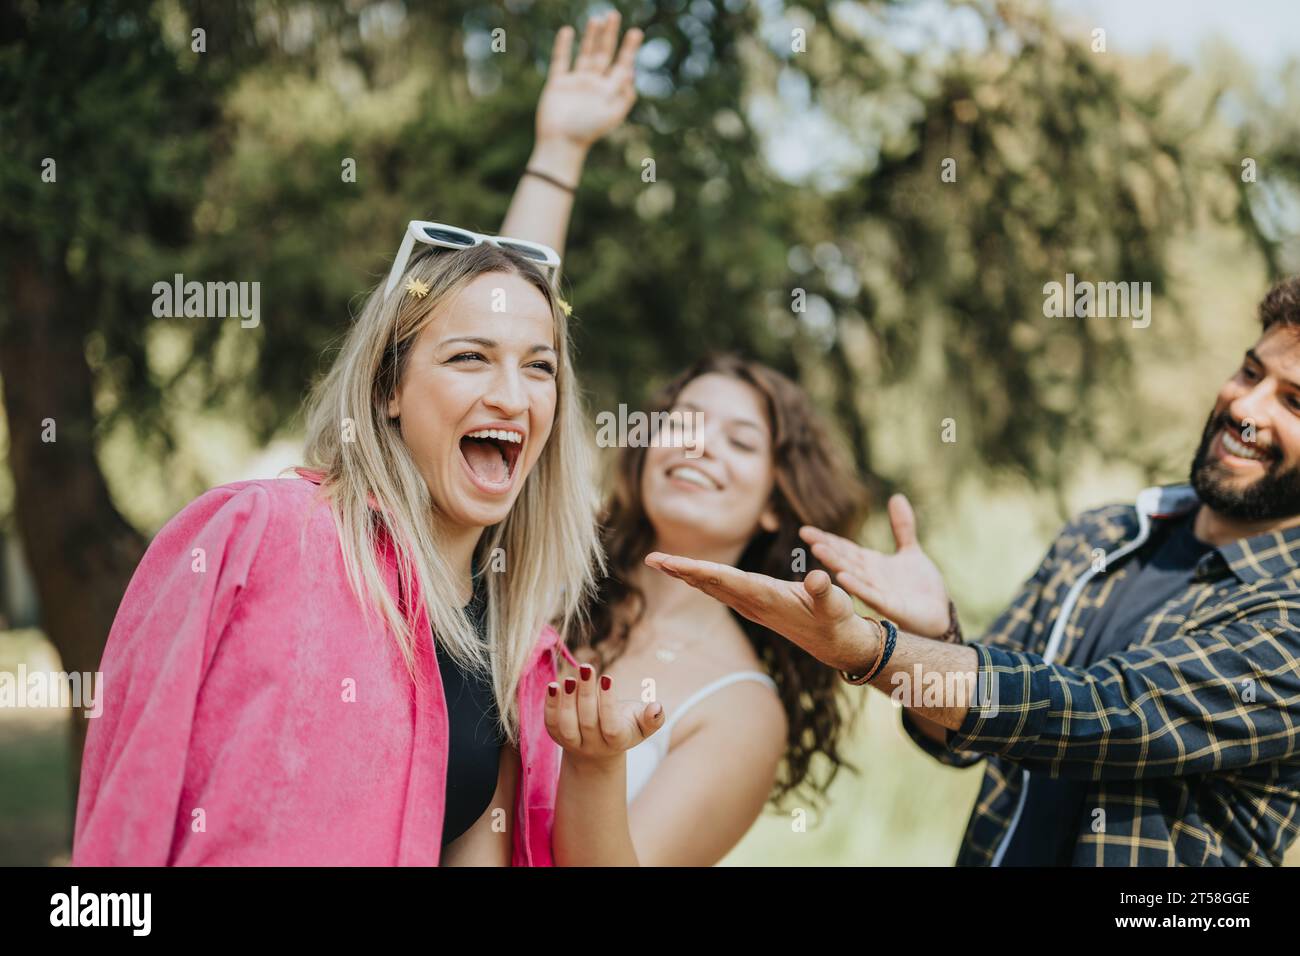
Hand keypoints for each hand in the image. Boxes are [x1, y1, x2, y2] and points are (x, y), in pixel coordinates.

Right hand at [537, 13, 642, 149]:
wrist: (561, 143)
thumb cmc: (587, 131)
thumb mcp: (611, 113)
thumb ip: (621, 93)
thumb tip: (630, 71)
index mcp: (609, 92)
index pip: (621, 65)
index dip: (629, 49)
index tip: (636, 32)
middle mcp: (594, 85)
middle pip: (604, 54)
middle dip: (610, 35)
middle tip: (614, 15)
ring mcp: (576, 83)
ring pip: (585, 54)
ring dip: (591, 37)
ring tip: (596, 19)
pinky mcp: (558, 85)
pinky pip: (561, 61)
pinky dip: (564, 46)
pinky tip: (568, 31)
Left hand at [545, 663, 662, 761]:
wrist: (599, 748)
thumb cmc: (626, 726)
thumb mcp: (643, 724)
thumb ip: (653, 717)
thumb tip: (657, 707)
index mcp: (616, 742)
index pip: (610, 726)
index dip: (608, 703)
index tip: (608, 677)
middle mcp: (594, 746)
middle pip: (588, 722)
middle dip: (586, 693)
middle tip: (586, 667)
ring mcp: (574, 743)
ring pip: (566, 726)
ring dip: (566, 701)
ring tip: (570, 678)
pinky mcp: (556, 737)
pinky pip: (551, 723)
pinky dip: (550, 705)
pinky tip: (553, 685)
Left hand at [644, 555, 880, 673]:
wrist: (837, 645)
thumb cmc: (837, 620)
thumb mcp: (836, 604)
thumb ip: (824, 591)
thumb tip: (817, 578)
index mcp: (765, 598)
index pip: (724, 580)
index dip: (697, 569)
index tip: (672, 562)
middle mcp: (753, 603)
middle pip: (709, 583)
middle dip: (680, 570)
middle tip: (652, 558)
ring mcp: (753, 606)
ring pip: (712, 587)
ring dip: (686, 574)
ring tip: (662, 563)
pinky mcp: (757, 605)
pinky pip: (722, 590)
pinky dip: (703, 579)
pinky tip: (691, 574)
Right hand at [800, 493, 951, 637]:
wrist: (939, 614)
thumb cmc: (921, 587)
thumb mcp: (911, 551)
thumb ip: (902, 526)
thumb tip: (896, 497)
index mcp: (871, 564)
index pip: (845, 549)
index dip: (827, 539)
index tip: (806, 530)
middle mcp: (870, 577)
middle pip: (844, 559)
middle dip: (826, 547)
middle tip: (805, 535)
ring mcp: (878, 592)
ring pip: (853, 575)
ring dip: (835, 563)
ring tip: (818, 550)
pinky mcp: (890, 606)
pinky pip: (871, 595)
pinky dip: (856, 586)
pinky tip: (842, 577)